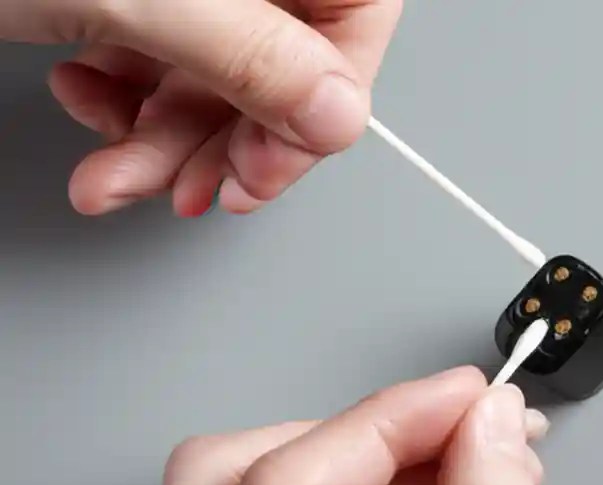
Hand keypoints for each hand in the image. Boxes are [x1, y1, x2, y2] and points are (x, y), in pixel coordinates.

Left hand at [1, 0, 399, 215]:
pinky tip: (87, 105)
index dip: (323, 102)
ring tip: (111, 172)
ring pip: (218, 75)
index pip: (356, 14)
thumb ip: (250, 55)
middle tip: (187, 191)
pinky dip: (126, 108)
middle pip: (285, 58)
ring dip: (164, 140)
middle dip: (223, 140)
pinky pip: (164, 66)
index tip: (267, 166)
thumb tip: (339, 116)